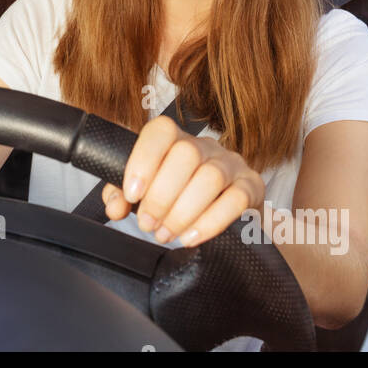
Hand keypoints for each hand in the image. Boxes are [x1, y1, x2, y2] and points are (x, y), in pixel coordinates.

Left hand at [101, 114, 264, 246]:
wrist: (228, 218)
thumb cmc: (179, 201)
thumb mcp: (147, 195)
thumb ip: (123, 196)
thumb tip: (115, 206)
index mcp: (176, 140)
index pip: (160, 131)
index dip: (143, 160)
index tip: (131, 194)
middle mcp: (205, 146)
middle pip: (185, 155)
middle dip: (161, 196)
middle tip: (148, 224)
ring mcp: (232, 164)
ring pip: (210, 177)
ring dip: (183, 212)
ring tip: (166, 234)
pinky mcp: (252, 187)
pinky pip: (235, 199)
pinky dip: (210, 222)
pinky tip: (191, 237)